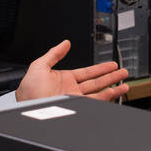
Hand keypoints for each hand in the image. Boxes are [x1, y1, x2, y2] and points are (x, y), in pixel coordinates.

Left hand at [15, 40, 130, 101]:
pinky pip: (97, 100)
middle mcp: (71, 90)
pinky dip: (108, 96)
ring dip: (112, 86)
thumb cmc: (28, 91)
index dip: (99, 68)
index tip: (110, 64)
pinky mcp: (78, 107)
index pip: (86, 73)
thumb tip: (64, 43)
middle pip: (96, 82)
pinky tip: (116, 91)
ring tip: (124, 81)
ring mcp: (75, 99)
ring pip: (99, 91)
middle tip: (122, 71)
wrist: (26, 107)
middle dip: (110, 76)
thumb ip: (53, 54)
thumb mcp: (39, 66)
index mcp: (63, 79)